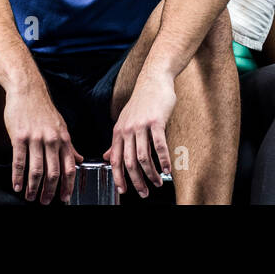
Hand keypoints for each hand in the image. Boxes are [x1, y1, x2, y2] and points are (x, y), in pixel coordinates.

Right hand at [3, 85, 81, 203]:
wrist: (28, 90)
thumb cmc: (44, 109)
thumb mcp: (61, 126)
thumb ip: (69, 145)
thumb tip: (80, 160)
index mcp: (63, 138)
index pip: (69, 167)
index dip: (68, 185)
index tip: (65, 198)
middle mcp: (52, 140)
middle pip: (53, 172)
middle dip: (50, 191)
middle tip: (45, 202)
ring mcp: (35, 138)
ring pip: (36, 170)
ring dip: (33, 187)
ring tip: (30, 197)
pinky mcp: (19, 137)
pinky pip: (19, 161)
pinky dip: (18, 177)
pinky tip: (17, 186)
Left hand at [105, 71, 175, 198]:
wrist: (153, 80)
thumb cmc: (141, 102)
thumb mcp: (124, 121)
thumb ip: (117, 142)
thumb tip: (107, 158)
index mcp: (118, 132)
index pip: (115, 160)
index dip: (118, 178)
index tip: (123, 191)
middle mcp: (127, 130)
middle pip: (130, 162)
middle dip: (136, 181)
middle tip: (144, 193)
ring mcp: (141, 126)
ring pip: (144, 157)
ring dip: (151, 174)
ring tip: (157, 183)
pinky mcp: (156, 121)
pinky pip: (159, 146)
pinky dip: (163, 160)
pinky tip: (167, 169)